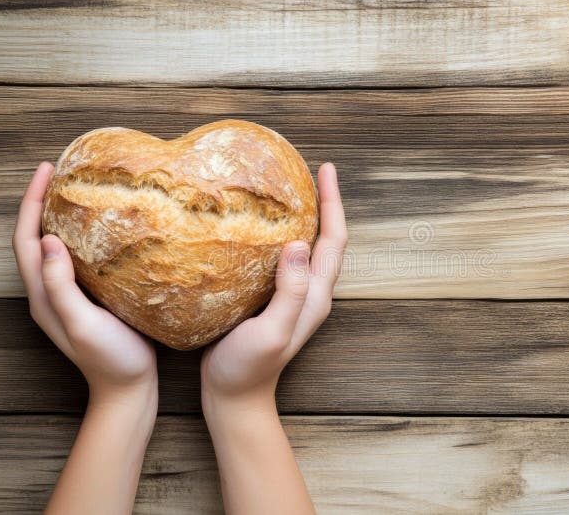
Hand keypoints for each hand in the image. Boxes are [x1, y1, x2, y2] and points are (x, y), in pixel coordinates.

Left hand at [12, 162, 157, 405]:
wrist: (129, 390)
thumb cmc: (111, 360)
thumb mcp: (84, 324)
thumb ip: (61, 286)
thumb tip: (49, 240)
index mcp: (43, 296)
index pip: (27, 239)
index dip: (31, 202)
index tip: (47, 169)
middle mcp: (49, 294)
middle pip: (34, 239)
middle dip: (40, 202)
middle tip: (60, 172)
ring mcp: (68, 298)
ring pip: (53, 247)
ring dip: (58, 217)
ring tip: (76, 191)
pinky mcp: (89, 300)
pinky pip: (76, 259)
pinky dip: (81, 235)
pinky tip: (102, 228)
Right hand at [201, 162, 347, 412]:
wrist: (234, 399)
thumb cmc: (249, 369)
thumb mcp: (272, 331)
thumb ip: (289, 291)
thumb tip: (299, 244)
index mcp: (315, 296)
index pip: (334, 241)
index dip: (333, 203)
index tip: (327, 169)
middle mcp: (309, 293)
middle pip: (326, 239)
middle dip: (324, 203)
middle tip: (310, 171)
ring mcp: (292, 297)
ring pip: (307, 247)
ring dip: (305, 217)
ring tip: (290, 189)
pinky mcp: (272, 300)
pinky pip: (283, 259)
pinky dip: (280, 235)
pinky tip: (260, 226)